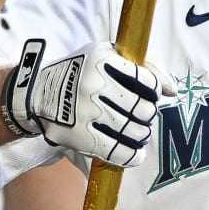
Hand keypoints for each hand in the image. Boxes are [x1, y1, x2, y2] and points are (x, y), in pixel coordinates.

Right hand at [1, 40, 174, 167]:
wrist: (36, 95)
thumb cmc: (81, 72)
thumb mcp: (106, 54)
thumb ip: (145, 64)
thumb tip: (172, 90)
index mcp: (102, 60)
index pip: (146, 81)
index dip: (153, 91)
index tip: (148, 94)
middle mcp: (93, 85)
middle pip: (142, 108)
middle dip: (147, 114)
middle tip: (142, 115)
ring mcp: (86, 112)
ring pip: (133, 130)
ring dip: (141, 134)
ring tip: (137, 131)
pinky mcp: (80, 137)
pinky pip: (118, 151)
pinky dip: (132, 155)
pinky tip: (135, 152)